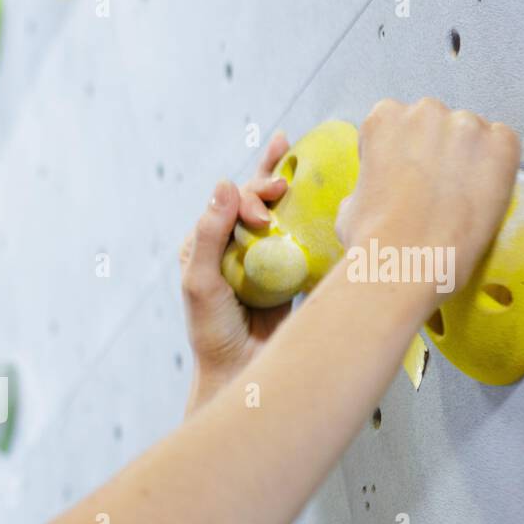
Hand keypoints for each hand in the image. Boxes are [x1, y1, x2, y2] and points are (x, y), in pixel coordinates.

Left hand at [179, 132, 291, 409]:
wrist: (242, 370)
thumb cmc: (213, 331)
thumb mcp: (201, 282)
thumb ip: (210, 235)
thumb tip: (224, 184)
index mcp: (206, 245)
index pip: (227, 204)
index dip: (246, 194)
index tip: (261, 213)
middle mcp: (234, 247)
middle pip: (254, 201)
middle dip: (267, 185)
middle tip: (282, 188)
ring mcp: (264, 258)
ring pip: (279, 213)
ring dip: (289, 187)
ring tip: (295, 153)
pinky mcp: (289, 272)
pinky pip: (301, 238)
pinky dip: (311, 215)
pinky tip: (321, 191)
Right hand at [334, 97, 520, 313]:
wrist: (406, 263)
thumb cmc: (369, 238)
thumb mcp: (350, 201)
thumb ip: (372, 177)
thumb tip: (383, 186)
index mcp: (384, 118)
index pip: (392, 120)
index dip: (395, 151)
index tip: (397, 174)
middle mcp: (426, 112)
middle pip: (433, 122)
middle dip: (431, 148)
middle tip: (428, 187)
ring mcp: (467, 126)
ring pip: (469, 132)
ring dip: (464, 156)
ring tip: (456, 195)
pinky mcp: (501, 146)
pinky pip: (503, 142)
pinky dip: (495, 164)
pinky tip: (479, 194)